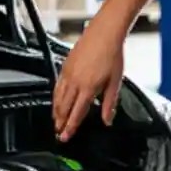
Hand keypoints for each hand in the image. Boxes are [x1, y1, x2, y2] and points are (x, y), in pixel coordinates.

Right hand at [52, 12, 127, 141]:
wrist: (104, 33)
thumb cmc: (113, 54)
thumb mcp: (115, 81)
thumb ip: (110, 103)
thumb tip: (107, 120)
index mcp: (88, 88)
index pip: (76, 113)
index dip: (70, 127)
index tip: (65, 137)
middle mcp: (75, 82)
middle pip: (64, 108)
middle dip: (60, 122)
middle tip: (58, 133)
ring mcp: (68, 74)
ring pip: (57, 98)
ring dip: (56, 111)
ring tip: (55, 120)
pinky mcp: (65, 66)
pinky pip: (57, 86)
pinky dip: (55, 96)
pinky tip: (56, 100)